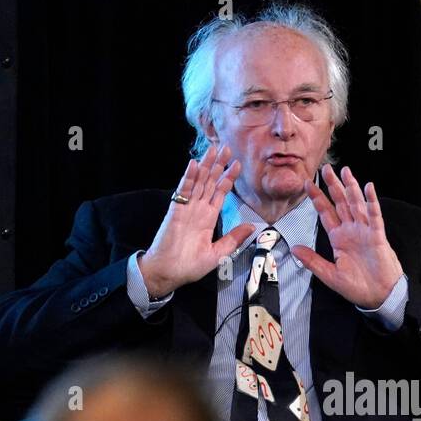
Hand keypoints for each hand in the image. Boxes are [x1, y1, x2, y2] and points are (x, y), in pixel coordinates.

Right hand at [138, 145, 256, 299]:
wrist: (169, 272)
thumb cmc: (190, 265)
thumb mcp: (218, 253)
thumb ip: (234, 238)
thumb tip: (251, 227)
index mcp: (208, 218)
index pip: (220, 193)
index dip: (228, 178)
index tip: (237, 165)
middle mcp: (198, 209)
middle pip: (210, 181)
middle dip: (218, 165)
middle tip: (226, 148)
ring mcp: (187, 208)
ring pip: (198, 181)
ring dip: (205, 165)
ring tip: (213, 149)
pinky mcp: (176, 210)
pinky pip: (183, 190)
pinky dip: (188, 177)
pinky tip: (194, 164)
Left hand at [291, 165, 403, 309]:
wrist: (378, 296)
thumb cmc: (357, 286)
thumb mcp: (329, 275)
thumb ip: (313, 261)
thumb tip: (295, 249)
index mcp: (338, 238)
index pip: (325, 213)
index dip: (317, 198)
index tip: (306, 184)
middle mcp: (351, 231)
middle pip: (341, 203)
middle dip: (333, 185)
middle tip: (326, 168)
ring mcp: (365, 231)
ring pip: (356, 204)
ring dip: (351, 187)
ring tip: (346, 171)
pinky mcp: (377, 236)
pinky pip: (374, 216)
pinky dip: (371, 202)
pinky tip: (368, 188)